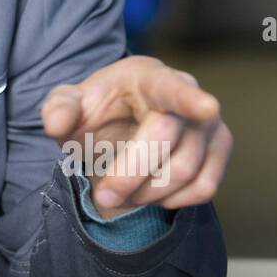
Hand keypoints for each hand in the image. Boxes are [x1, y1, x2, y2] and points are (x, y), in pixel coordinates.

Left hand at [41, 55, 232, 216]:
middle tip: (103, 196)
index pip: (170, 87)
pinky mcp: (220, 149)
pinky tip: (149, 193)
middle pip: (167, 141)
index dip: (189, 99)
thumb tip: (56, 122)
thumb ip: (58, 109)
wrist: (119, 126)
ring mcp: (209, 121)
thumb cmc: (97, 112)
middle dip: (130, 176)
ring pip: (187, 170)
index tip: (206, 108)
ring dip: (147, 192)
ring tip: (121, 193)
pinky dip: (173, 199)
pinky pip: (204, 187)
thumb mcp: (68, 106)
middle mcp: (188, 93)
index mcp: (147, 76)